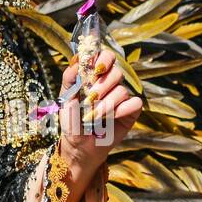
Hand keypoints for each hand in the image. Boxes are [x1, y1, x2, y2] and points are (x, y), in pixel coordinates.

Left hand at [57, 48, 141, 170]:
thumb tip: (77, 60)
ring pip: (122, 90)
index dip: (104, 58)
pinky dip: (122, 110)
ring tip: (94, 115)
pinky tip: (112, 117)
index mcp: (95, 76)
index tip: (95, 68)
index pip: (106, 57)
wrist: (79, 145)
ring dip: (107, 103)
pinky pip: (135, 103)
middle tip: (91, 97)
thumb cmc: (71, 119)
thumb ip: (70, 78)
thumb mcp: (65, 98)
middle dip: (102, 85)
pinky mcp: (131, 112)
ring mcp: (122, 98)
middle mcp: (110, 84)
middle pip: (116, 72)